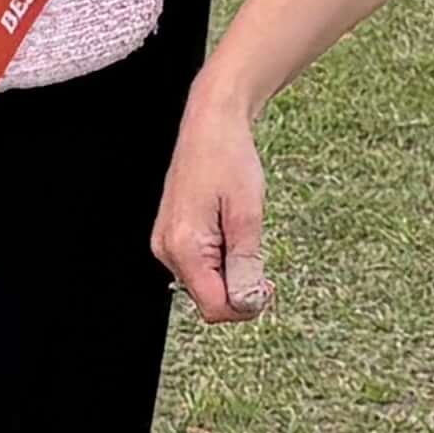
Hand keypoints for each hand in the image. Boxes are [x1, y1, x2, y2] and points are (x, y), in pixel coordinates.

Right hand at [153, 89, 274, 320]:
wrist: (211, 125)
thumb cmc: (228, 158)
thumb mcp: (248, 215)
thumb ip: (246, 264)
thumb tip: (247, 303)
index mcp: (184, 247)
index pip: (214, 307)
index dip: (245, 306)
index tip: (267, 287)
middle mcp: (167, 250)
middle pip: (208, 299)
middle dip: (239, 288)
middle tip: (261, 260)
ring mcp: (166, 244)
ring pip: (205, 284)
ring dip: (231, 273)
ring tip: (243, 237)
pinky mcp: (172, 237)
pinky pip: (200, 266)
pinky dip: (221, 260)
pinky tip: (231, 235)